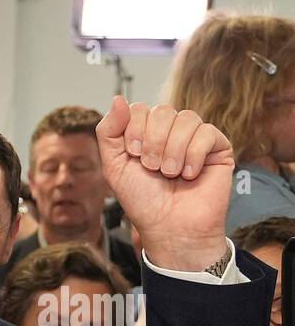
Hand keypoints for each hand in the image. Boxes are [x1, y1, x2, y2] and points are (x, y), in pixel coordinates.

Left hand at [95, 97, 233, 271]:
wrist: (170, 227)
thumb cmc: (143, 201)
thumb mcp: (114, 167)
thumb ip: (109, 132)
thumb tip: (118, 98)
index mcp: (145, 134)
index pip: (139, 109)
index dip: (134, 130)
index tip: (134, 155)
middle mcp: (171, 132)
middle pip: (163, 110)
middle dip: (153, 142)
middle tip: (152, 168)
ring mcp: (195, 137)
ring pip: (186, 118)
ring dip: (172, 151)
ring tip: (170, 174)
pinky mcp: (218, 147)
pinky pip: (206, 133)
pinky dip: (193, 156)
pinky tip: (190, 176)